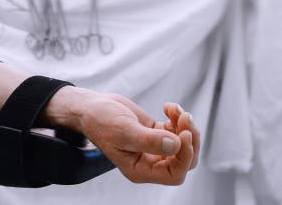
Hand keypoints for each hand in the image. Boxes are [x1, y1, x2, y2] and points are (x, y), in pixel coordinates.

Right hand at [45, 88, 198, 184]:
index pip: (174, 174)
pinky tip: (168, 107)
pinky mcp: (156, 133)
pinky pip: (177, 130)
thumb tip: (175, 145)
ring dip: (185, 126)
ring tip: (175, 110)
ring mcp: (154, 147)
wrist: (92, 108)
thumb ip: (149, 140)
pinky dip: (178, 118)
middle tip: (185, 119)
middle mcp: (149, 162)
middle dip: (189, 139)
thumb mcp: (124, 130)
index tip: (183, 134)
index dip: (184, 156)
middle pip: (184, 161)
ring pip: (183, 145)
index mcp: (140, 169)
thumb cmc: (101, 121)